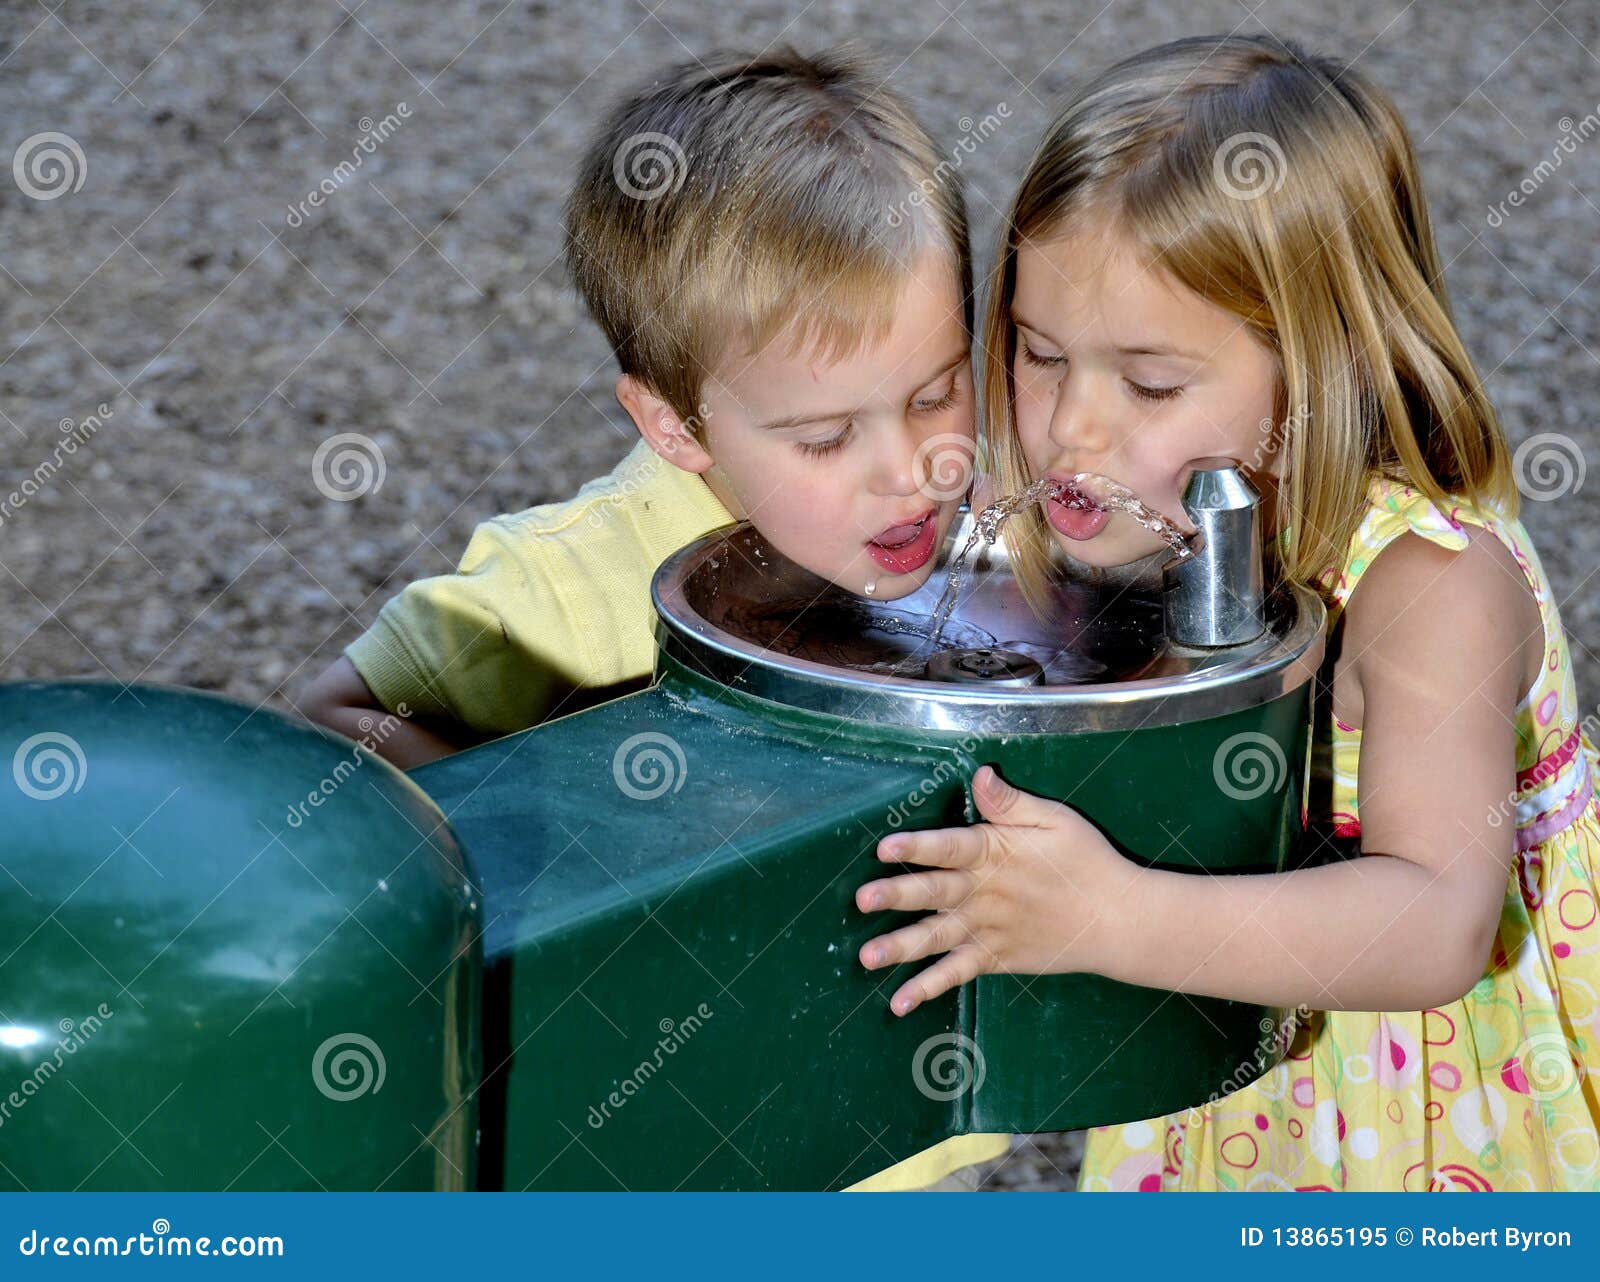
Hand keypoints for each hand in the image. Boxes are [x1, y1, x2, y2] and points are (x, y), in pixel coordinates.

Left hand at [855, 765, 1133, 1015]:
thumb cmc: (1085, 862)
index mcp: (995, 854)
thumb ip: (1011, 802)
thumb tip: (980, 775)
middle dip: (897, 896)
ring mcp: (988, 929)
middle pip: (935, 893)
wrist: (1117, 920)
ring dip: (901, 946)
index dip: (918, 847)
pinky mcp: (995, 958)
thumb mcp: (1055, 821)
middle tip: (862, 900)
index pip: (950, 848)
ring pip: (937, 938)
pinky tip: (899, 1002)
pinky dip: (928, 988)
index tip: (884, 848)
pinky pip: (957, 974)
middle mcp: (985, 893)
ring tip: (866, 957)